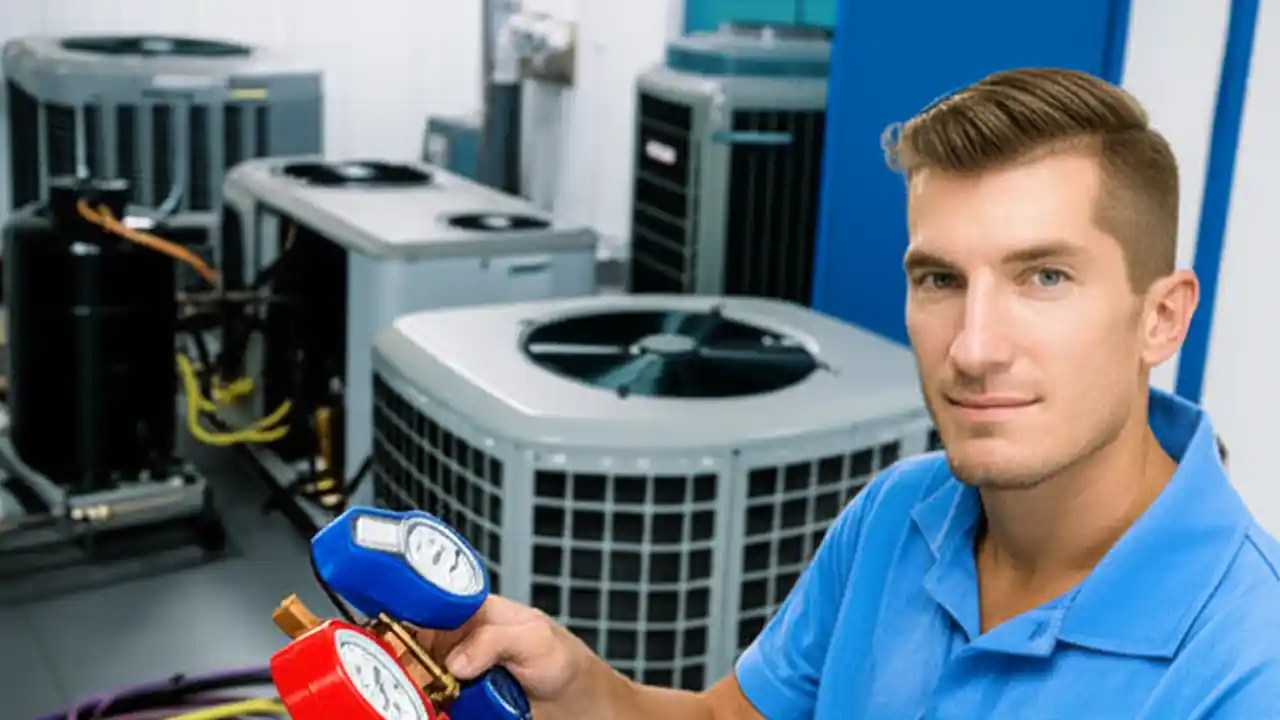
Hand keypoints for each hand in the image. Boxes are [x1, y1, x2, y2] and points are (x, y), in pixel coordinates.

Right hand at [413, 595, 622, 716]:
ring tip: (412, 693)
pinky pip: (429, 703)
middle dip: (397, 657)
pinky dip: (424, 706)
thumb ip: (496, 639)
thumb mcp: (536, 640)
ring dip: (408, 686)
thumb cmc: (564, 662)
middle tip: (398, 671)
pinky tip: (423, 707)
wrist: (580, 708)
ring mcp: (453, 675)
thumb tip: (456, 659)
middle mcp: (457, 641)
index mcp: (473, 611)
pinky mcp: (455, 704)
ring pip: (412, 677)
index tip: (384, 628)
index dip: (402, 612)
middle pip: (408, 643)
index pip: (427, 602)